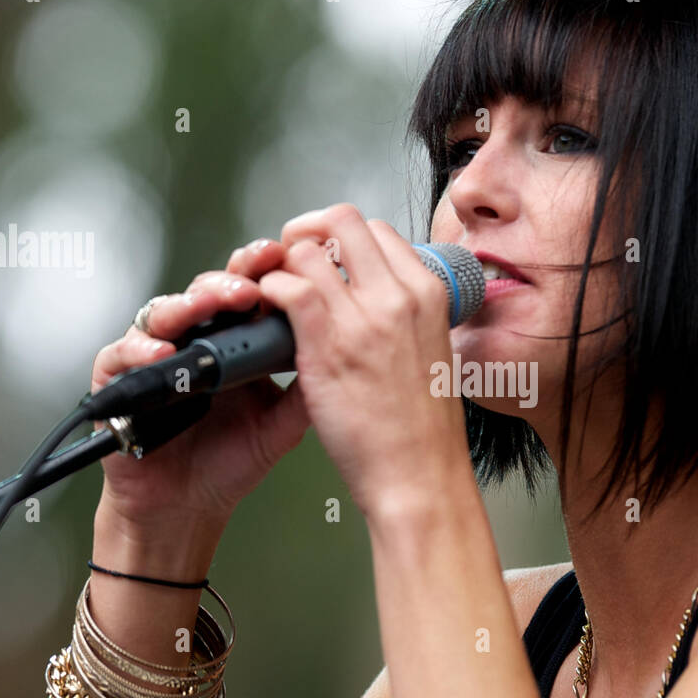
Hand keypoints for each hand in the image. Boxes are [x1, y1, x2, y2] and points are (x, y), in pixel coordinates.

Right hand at [91, 240, 310, 530]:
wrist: (187, 507)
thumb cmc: (229, 462)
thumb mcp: (280, 426)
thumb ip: (306, 391)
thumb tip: (342, 353)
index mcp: (235, 342)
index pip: (250, 293)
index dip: (266, 276)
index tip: (288, 265)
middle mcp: (194, 340)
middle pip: (208, 291)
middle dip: (230, 279)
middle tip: (251, 281)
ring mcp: (155, 355)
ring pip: (166, 311)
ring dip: (188, 304)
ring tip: (210, 306)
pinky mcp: (119, 379)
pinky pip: (122, 353)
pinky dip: (140, 348)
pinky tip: (162, 351)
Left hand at [237, 204, 472, 518]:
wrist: (421, 477)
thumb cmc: (422, 430)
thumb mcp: (431, 353)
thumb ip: (406, 318)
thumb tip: (374, 302)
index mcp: (428, 293)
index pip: (377, 231)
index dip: (342, 241)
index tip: (325, 264)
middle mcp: (400, 294)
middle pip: (342, 220)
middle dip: (306, 233)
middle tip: (290, 266)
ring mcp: (365, 316)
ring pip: (307, 247)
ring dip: (279, 264)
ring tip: (272, 296)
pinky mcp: (329, 343)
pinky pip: (289, 287)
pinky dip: (268, 292)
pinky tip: (266, 316)